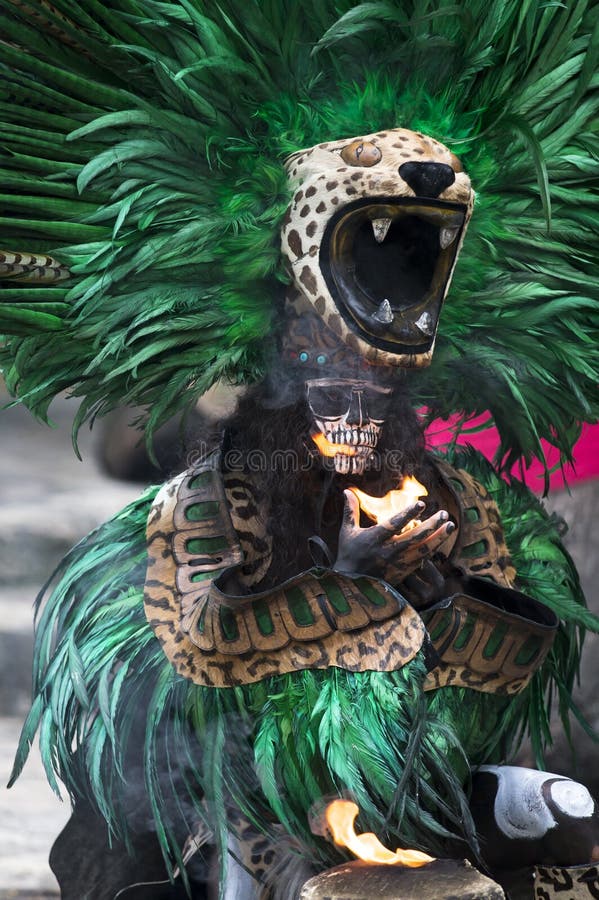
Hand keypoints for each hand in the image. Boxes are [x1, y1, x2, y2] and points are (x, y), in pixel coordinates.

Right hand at [334, 489, 454, 582]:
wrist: (352, 585)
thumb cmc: (349, 554)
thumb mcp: (348, 532)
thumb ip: (350, 511)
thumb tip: (346, 491)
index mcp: (373, 539)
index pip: (393, 525)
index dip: (407, 514)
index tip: (421, 504)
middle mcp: (387, 552)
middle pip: (414, 538)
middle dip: (431, 525)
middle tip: (444, 514)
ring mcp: (396, 564)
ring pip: (422, 550)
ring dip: (438, 538)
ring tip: (451, 525)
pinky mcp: (402, 573)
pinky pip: (421, 560)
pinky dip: (431, 550)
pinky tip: (440, 539)